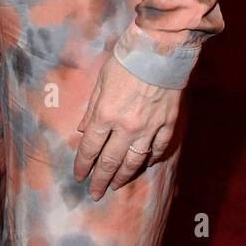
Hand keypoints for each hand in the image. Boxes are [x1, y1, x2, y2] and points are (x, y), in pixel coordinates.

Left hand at [73, 55, 182, 199]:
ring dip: (123, 176)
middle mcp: (125, 127)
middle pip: (110, 161)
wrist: (159, 52)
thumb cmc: (125, 62)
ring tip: (115, 186)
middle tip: (94, 193)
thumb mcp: (100, 81)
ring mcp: (148, 129)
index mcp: (105, 114)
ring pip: (134, 161)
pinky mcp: (167, 126)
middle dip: (100, 179)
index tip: (78, 176)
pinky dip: (149, 160)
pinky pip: (157, 150)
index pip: (89, 148)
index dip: (82, 165)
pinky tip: (143, 165)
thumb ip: (92, 108)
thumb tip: (82, 130)